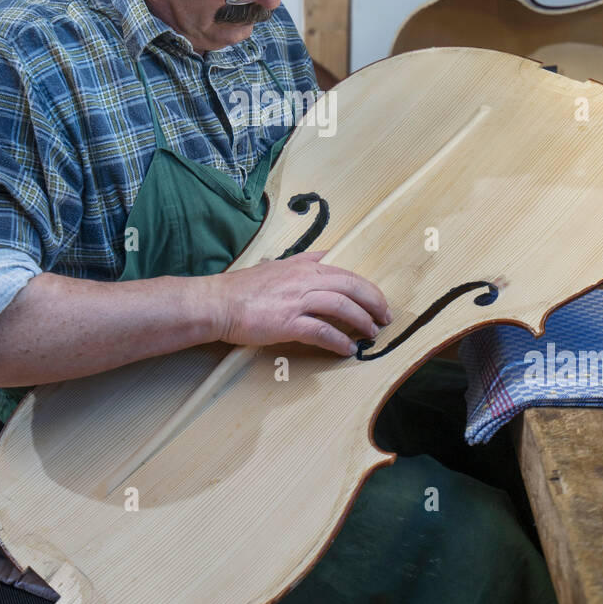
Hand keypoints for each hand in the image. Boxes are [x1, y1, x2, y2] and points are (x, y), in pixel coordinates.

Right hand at [203, 249, 392, 356]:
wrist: (217, 303)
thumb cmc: (243, 288)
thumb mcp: (277, 265)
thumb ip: (303, 260)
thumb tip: (324, 253)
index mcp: (304, 267)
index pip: (347, 274)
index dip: (368, 289)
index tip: (378, 301)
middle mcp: (305, 280)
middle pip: (351, 288)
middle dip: (374, 303)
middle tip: (385, 318)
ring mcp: (297, 301)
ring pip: (342, 308)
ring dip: (362, 322)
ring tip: (371, 334)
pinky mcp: (287, 323)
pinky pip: (322, 331)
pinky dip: (339, 341)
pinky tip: (347, 350)